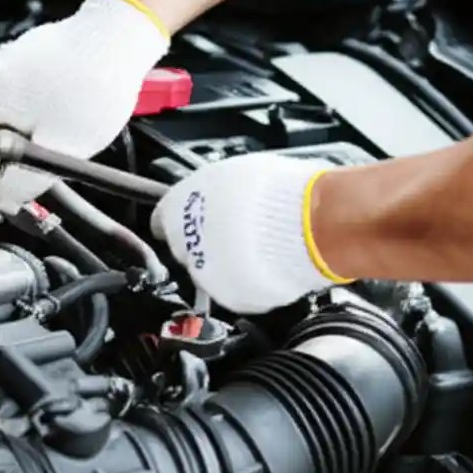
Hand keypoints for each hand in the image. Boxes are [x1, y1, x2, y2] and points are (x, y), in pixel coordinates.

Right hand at [0, 0, 169, 213]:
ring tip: (50, 130)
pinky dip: (24, 115)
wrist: (121, 33)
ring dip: (13, 134)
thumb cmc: (99, 84)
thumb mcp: (65, 149)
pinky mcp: (15, 61)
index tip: (8, 176)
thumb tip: (1, 201)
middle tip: (34, 157)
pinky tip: (53, 112)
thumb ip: (25, 179)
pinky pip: (5, 101)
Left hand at [150, 153, 350, 313]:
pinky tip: (267, 265)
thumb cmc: (277, 191)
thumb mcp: (233, 173)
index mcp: (176, 210)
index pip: (161, 221)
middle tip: (233, 232)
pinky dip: (246, 282)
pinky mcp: (232, 299)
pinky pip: (234, 290)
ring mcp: (206, 276)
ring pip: (208, 272)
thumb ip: (209, 190)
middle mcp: (184, 245)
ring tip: (256, 247)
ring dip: (225, 263)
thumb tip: (208, 194)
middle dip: (204, 242)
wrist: (311, 225)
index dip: (179, 221)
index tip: (189, 221)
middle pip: (185, 248)